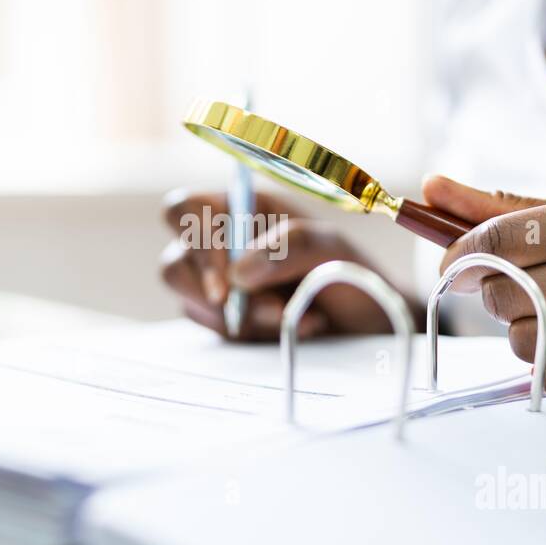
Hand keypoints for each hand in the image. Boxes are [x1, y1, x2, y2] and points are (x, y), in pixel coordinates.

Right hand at [160, 188, 399, 340]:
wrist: (371, 325)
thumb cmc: (353, 275)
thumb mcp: (333, 250)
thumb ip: (291, 246)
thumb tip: (239, 273)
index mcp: (242, 209)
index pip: (184, 210)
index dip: (195, 240)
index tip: (227, 279)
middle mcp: (222, 244)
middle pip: (174, 263)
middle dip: (214, 293)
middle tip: (267, 309)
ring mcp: (219, 285)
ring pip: (193, 304)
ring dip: (243, 318)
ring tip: (294, 316)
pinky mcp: (226, 321)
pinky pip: (216, 331)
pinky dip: (252, 334)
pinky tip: (289, 327)